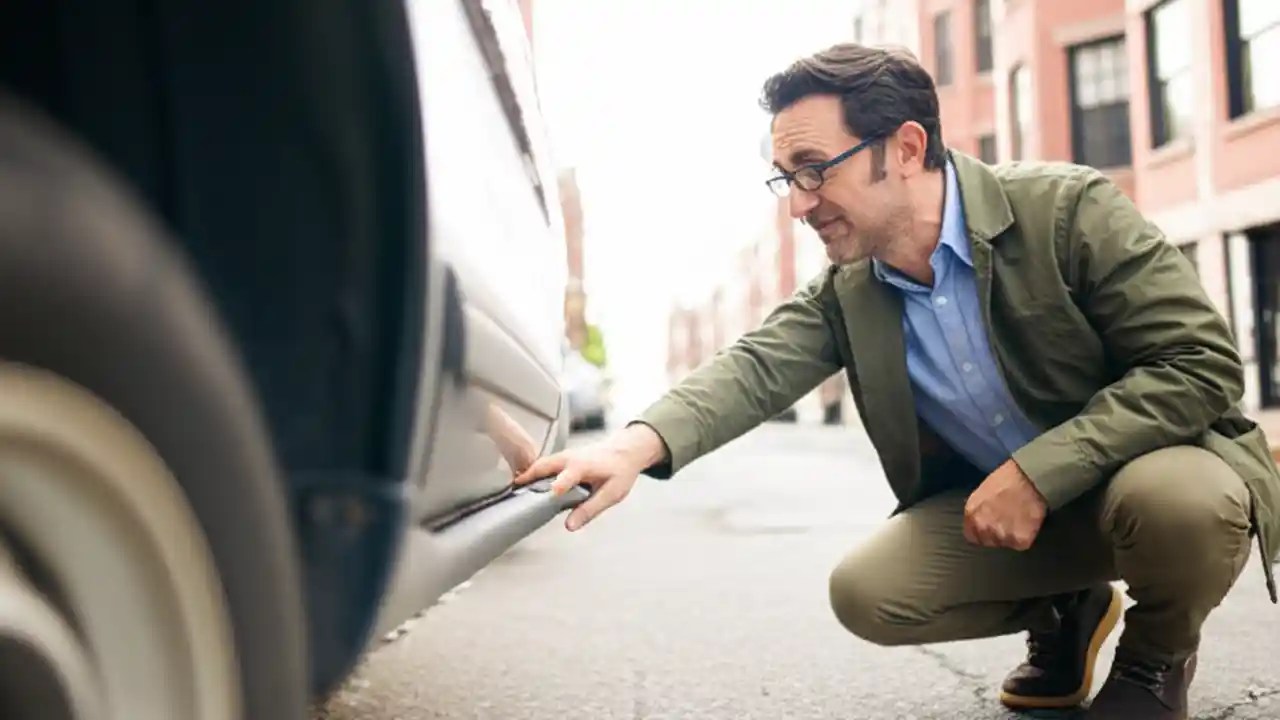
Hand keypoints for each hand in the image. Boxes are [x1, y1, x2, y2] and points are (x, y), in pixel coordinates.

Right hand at [513, 424, 665, 530]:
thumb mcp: (612, 494)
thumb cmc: (620, 471)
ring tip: (514, 491)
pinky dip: (534, 473)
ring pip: (541, 464)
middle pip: (542, 466)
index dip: (554, 487)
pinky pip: (544, 464)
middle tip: (512, 493)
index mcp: (583, 466)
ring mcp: (565, 456)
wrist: (626, 451)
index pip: (564, 477)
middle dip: (527, 478)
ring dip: (527, 475)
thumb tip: (570, 525)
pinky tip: (527, 485)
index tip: (543, 498)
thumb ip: (590, 509)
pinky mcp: (563, 458)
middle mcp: (570, 458)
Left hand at [963, 459, 1046, 550]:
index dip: (982, 533)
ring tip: (1019, 519)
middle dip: (997, 534)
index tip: (991, 527)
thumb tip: (982, 518)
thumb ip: (979, 510)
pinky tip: (1028, 522)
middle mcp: (983, 528)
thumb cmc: (1007, 479)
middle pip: (988, 541)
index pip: (972, 536)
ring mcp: (1001, 536)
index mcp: (971, 515)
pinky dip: (1026, 536)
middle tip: (1008, 521)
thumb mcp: (983, 492)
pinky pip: (1022, 544)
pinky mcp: (1020, 540)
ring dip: (1012, 536)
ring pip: (1006, 543)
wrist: (1029, 478)